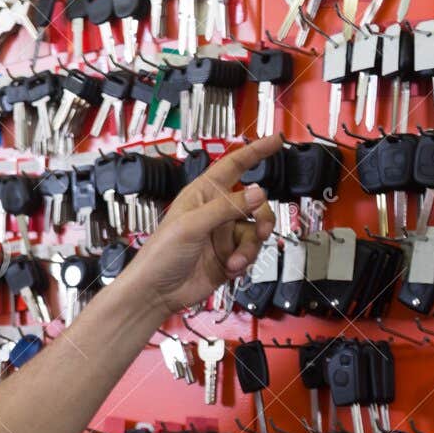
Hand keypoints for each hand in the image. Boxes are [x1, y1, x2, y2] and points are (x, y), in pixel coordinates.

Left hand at [115, 135, 281, 314]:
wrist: (157, 292)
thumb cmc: (160, 254)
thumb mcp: (191, 225)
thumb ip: (226, 208)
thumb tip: (257, 192)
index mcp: (203, 194)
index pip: (234, 165)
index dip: (255, 152)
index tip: (276, 140)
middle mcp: (216, 212)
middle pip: (255, 203)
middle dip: (262, 217)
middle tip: (261, 229)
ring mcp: (223, 235)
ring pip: (256, 231)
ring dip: (250, 247)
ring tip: (236, 259)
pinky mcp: (229, 257)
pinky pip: (251, 253)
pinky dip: (245, 261)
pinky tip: (230, 268)